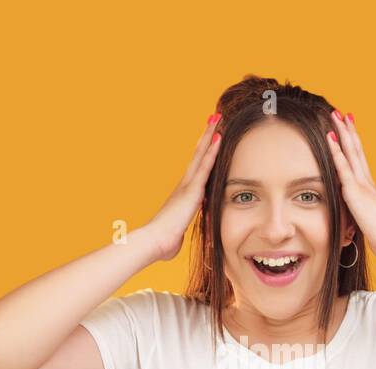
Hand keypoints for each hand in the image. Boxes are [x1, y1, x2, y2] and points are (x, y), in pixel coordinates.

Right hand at [144, 114, 222, 261]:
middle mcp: (184, 185)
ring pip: (201, 154)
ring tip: (217, 118)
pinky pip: (205, 166)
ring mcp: (188, 185)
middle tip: (213, 119)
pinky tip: (219, 137)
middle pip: (197, 155)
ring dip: (210, 136)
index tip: (209, 138)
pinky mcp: (192, 189)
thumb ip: (178, 230)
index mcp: (182, 194)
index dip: (202, 153)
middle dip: (206, 137)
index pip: (195, 169)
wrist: (155, 242)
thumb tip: (175, 238)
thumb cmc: (163, 242)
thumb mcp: (175, 233)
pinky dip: (212, 151)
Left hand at [325, 110, 375, 260]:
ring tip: (336, 115)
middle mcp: (366, 181)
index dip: (354, 144)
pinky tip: (330, 137)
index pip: (360, 161)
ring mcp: (361, 184)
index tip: (350, 129)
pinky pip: (343, 166)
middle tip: (343, 113)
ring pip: (351, 151)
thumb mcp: (370, 224)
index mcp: (370, 188)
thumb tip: (359, 222)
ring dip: (343, 132)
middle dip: (349, 131)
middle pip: (357, 150)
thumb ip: (363, 217)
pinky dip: (336, 151)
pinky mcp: (355, 191)